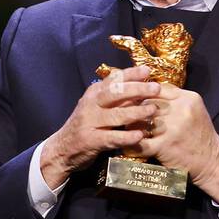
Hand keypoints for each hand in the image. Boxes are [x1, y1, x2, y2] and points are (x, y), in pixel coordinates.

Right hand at [42, 64, 160, 188]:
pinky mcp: (90, 140)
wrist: (62, 149)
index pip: (113, 79)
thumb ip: (117, 99)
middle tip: (155, 88)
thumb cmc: (86, 126)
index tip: (148, 70)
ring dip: (136, 112)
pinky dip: (126, 137)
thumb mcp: (97, 107)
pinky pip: (111, 137)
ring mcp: (89, 122)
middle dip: (137, 89)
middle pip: (114, 93)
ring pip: (115, 115)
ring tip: (152, 110)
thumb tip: (142, 87)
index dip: (131, 74)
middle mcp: (90, 105)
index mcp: (94, 94)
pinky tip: (139, 135)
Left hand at [133, 83, 218, 201]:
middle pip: (146, 103)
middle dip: (134, 109)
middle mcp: (180, 110)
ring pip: (140, 120)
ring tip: (127, 129)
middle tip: (124, 114)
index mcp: (187, 98)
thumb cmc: (200, 134)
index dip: (143, 93)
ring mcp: (172, 128)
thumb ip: (174, 99)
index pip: (157, 88)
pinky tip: (130, 144)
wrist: (212, 160)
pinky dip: (132, 143)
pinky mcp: (164, 145)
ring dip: (131, 125)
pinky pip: (140, 141)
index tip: (134, 99)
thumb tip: (148, 91)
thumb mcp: (193, 109)